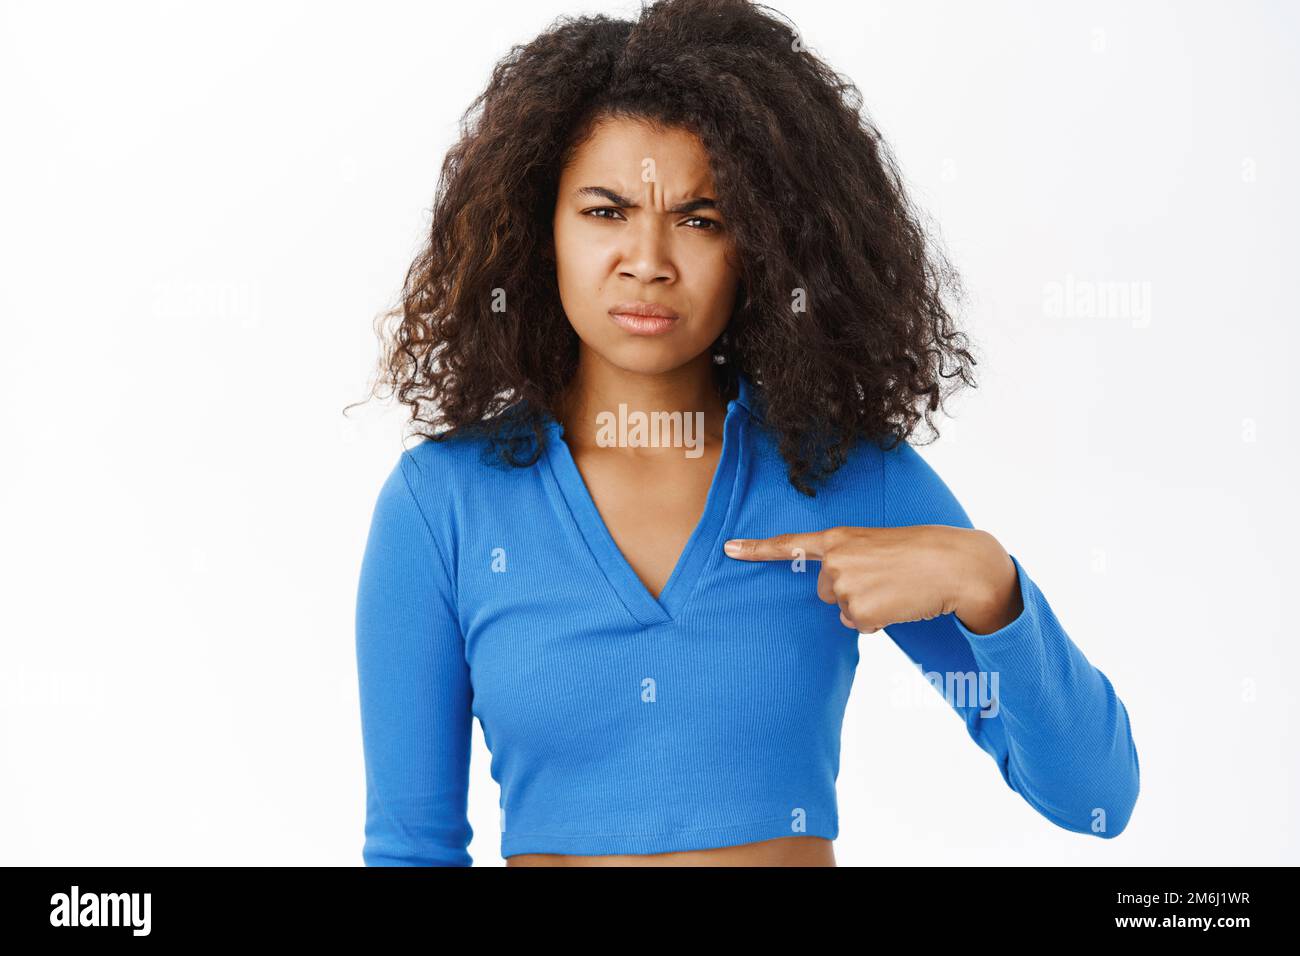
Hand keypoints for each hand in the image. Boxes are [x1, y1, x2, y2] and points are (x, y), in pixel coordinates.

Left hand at [722, 525, 1021, 634]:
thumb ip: (849, 558)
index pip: (790, 545)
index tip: (728, 549)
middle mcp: (835, 561)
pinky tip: (898, 604)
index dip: (756, 549)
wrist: (954, 564)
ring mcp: (845, 587)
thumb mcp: (876, 544)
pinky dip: (878, 621)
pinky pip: (859, 626)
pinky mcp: (859, 612)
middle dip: (851, 591)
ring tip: (895, 589)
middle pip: (826, 591)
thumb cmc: (920, 551)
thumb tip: (836, 592)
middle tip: (884, 579)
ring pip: (844, 611)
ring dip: (867, 607)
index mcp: (838, 538)